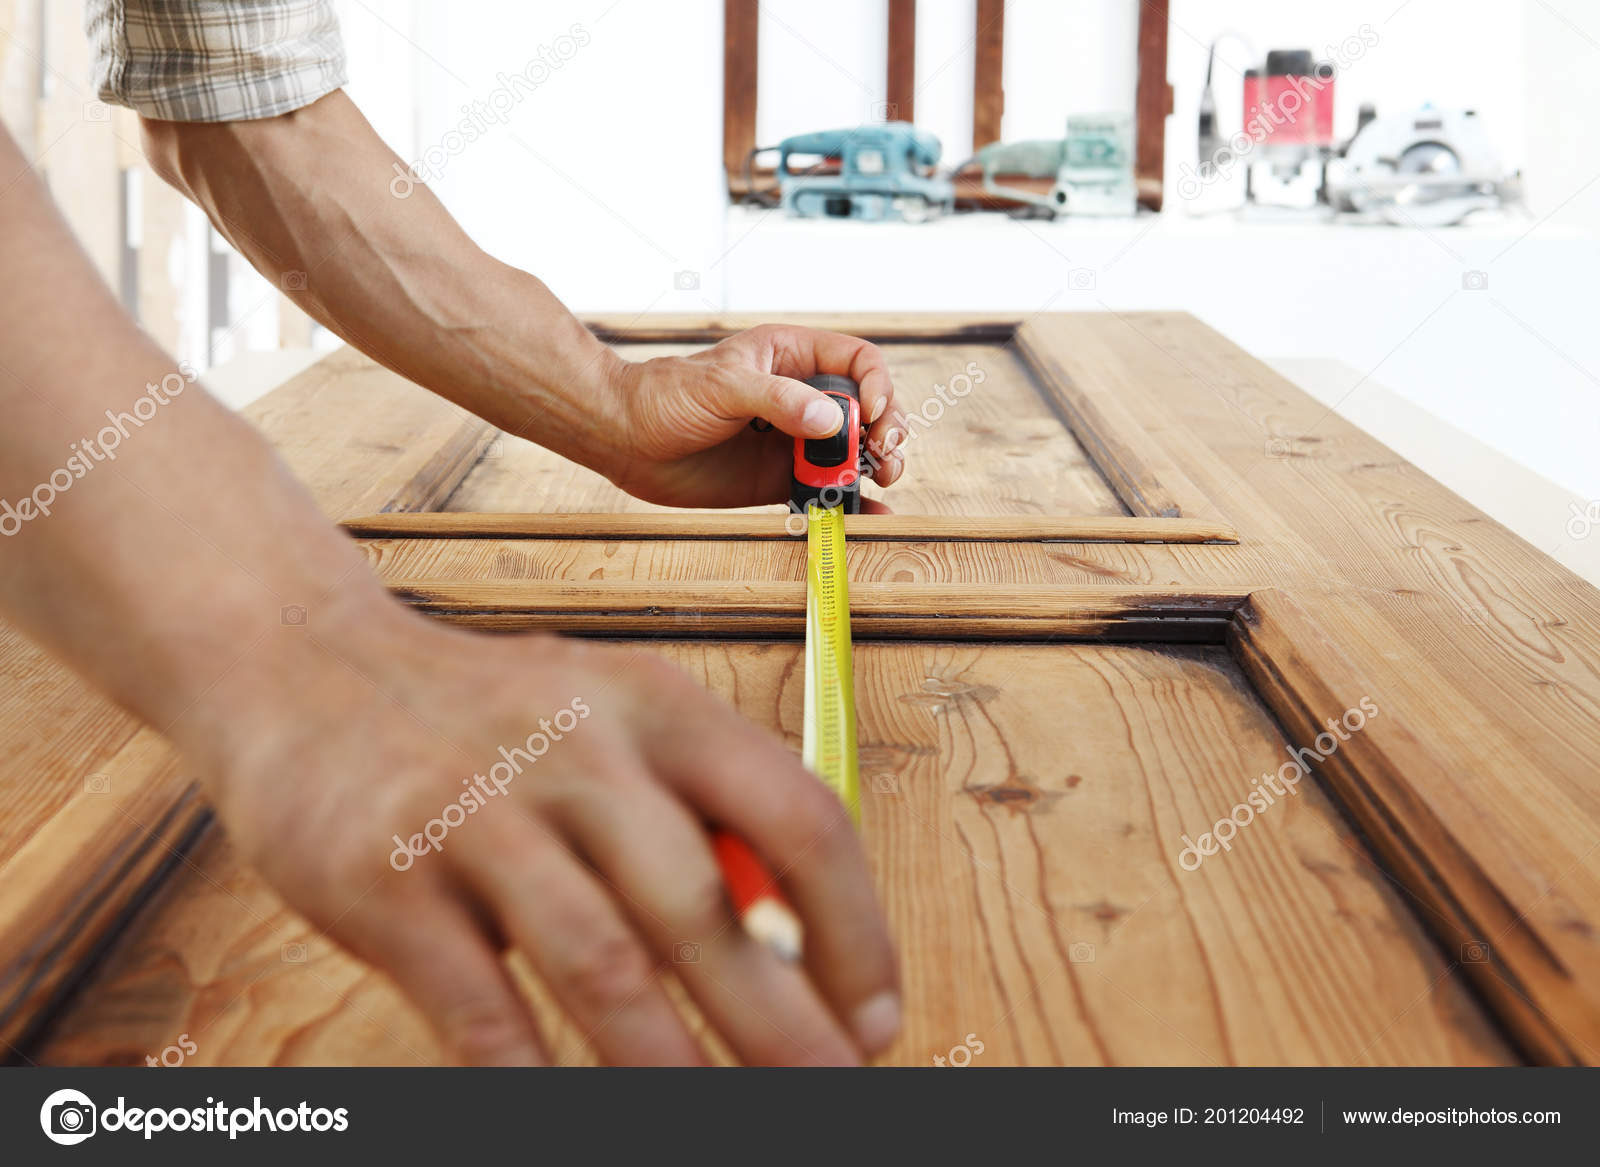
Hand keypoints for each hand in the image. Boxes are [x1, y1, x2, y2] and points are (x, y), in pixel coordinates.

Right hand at [180, 601, 900, 1065]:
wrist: (308, 667)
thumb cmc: (492, 716)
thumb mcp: (616, 713)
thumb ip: (703, 810)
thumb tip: (800, 950)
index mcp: (659, 705)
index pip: (798, 814)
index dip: (854, 928)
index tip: (876, 1015)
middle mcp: (579, 749)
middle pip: (703, 907)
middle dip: (781, 1025)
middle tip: (829, 1092)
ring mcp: (478, 812)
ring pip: (602, 966)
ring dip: (672, 1070)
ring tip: (716, 1127)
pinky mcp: (387, 878)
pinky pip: (481, 1010)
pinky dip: (537, 1082)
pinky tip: (569, 1115)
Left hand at [602, 324, 906, 507]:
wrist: (624, 439)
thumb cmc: (665, 395)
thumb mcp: (723, 385)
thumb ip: (779, 400)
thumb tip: (834, 422)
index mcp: (791, 357)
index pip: (857, 362)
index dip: (876, 386)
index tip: (870, 416)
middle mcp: (800, 398)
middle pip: (867, 410)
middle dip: (886, 431)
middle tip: (883, 455)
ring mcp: (793, 441)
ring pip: (853, 452)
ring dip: (876, 466)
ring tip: (883, 479)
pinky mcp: (779, 479)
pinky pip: (825, 490)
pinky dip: (852, 504)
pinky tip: (873, 517)